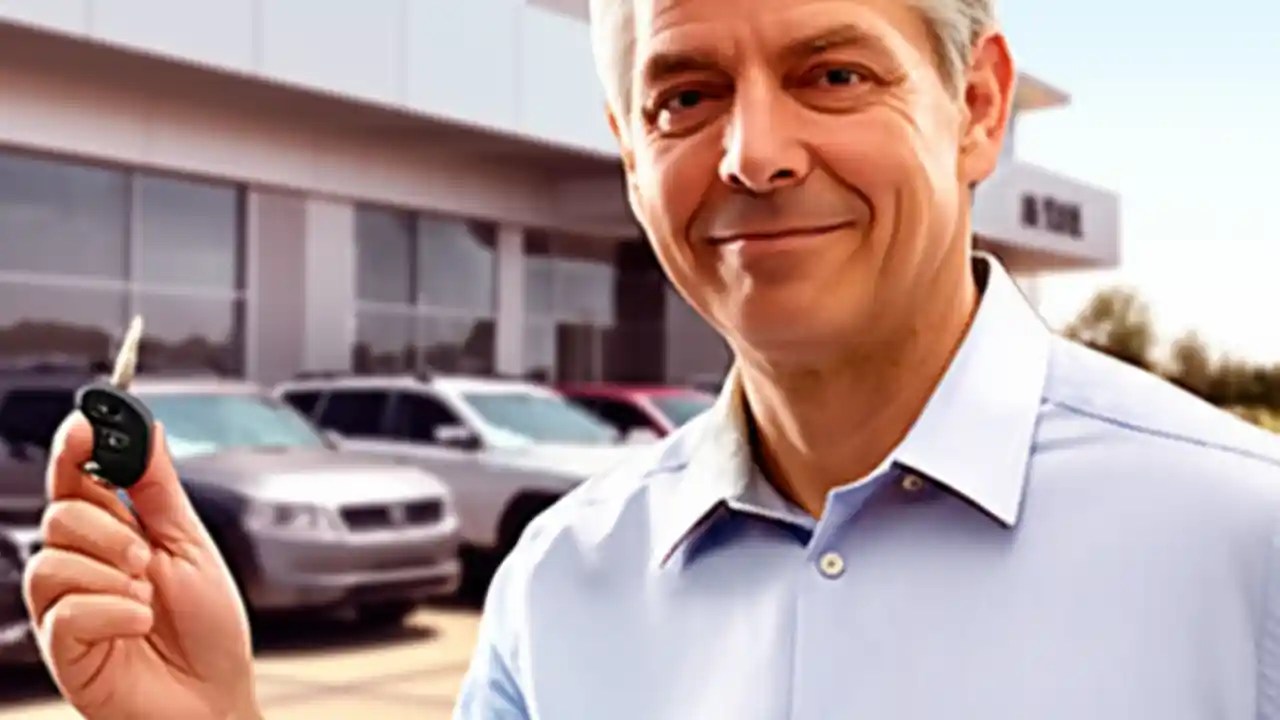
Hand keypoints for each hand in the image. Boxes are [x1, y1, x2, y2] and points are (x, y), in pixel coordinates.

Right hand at [23, 413, 260, 719]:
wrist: (216, 698)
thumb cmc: (209, 629)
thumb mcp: (191, 545)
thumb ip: (159, 489)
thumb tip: (148, 430)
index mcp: (114, 535)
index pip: (77, 481)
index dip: (75, 450)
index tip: (85, 426)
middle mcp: (84, 567)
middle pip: (59, 515)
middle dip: (108, 529)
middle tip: (146, 557)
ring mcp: (68, 608)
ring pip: (52, 561)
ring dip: (112, 574)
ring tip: (146, 598)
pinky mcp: (64, 648)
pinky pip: (63, 611)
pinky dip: (111, 612)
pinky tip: (137, 624)